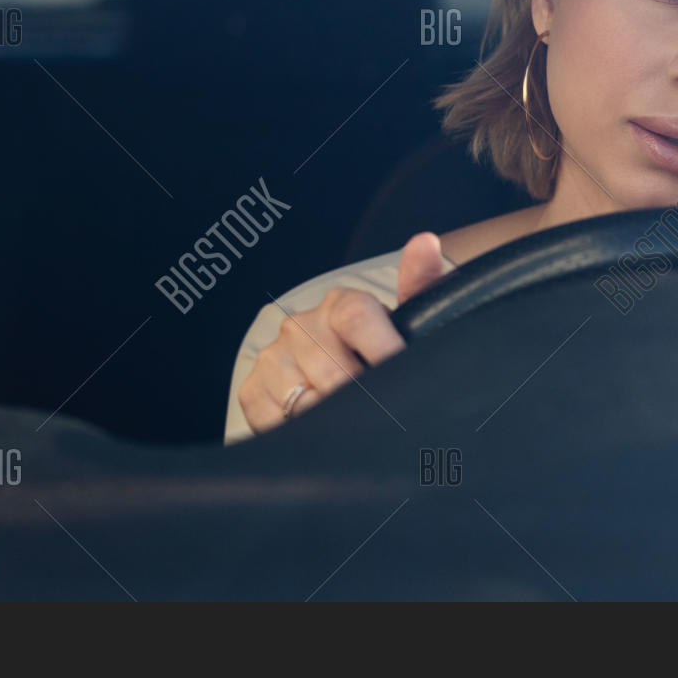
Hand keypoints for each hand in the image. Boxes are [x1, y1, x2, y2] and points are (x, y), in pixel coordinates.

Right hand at [236, 232, 447, 432]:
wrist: (353, 379)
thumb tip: (425, 243)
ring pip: (306, 403)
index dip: (383, 351)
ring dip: (335, 421)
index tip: (403, 378)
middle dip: (364, 400)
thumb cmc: (389, 349)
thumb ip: (422, 284)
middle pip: (334, 372)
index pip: (356, 317)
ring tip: (358, 423)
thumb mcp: (413, 320)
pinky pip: (275, 423)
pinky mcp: (252, 391)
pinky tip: (325, 428)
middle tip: (386, 414)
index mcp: (341, 304)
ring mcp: (272, 357)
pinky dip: (302, 435)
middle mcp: (300, 325)